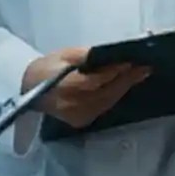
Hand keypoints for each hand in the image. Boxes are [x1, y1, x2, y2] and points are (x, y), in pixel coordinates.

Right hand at [22, 47, 150, 128]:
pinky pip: (104, 107)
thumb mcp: (62, 55)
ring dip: (124, 87)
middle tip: (145, 67)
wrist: (30, 92)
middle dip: (126, 80)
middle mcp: (70, 105)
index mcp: (62, 86)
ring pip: (107, 101)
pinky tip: (125, 84)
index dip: (112, 72)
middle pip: (105, 93)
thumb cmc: (46, 69)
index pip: (92, 81)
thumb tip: (108, 54)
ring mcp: (77, 116)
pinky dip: (116, 95)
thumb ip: (85, 56)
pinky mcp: (82, 121)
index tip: (130, 62)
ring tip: (140, 73)